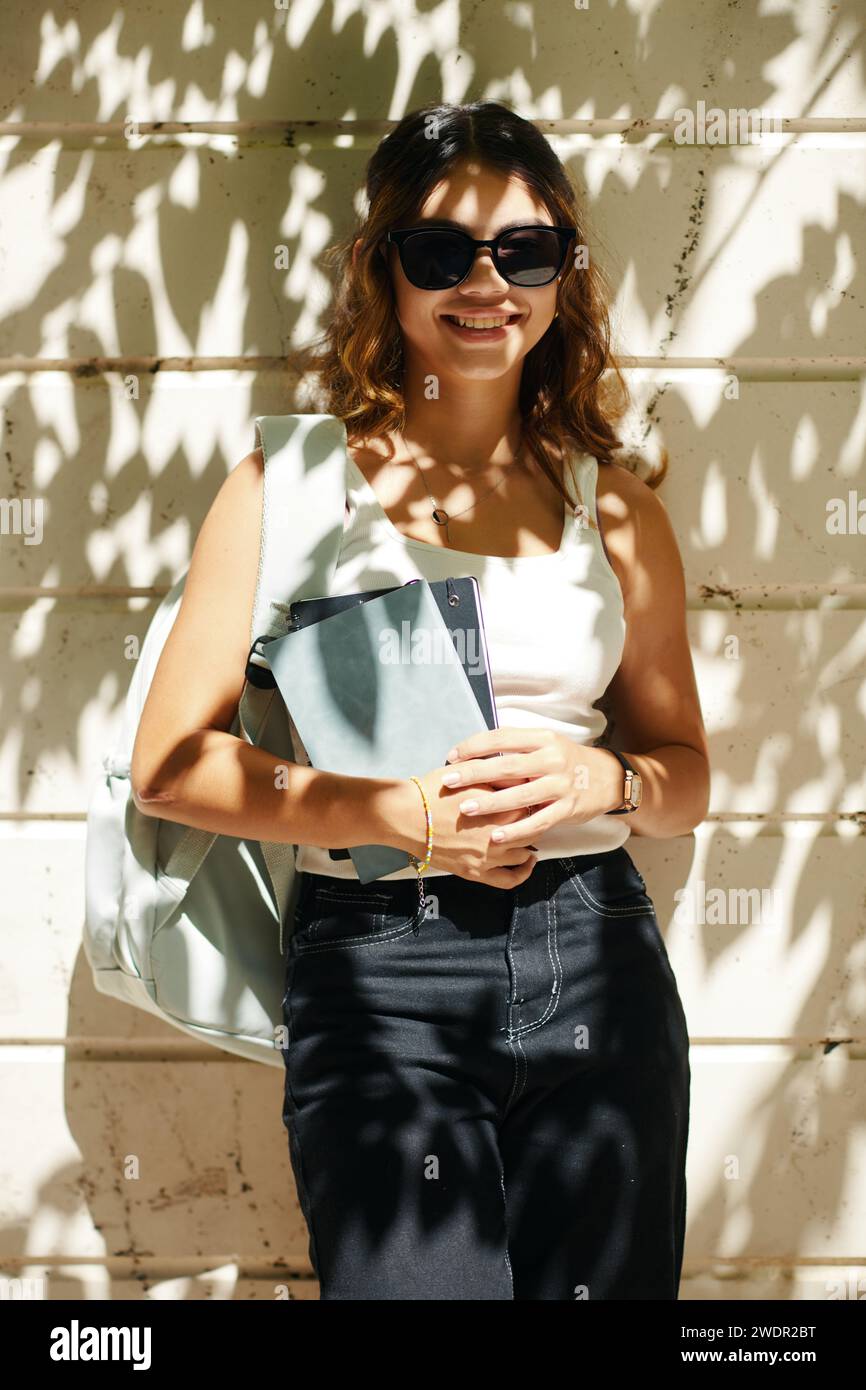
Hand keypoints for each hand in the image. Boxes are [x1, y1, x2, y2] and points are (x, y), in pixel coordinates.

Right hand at [395, 761, 539, 888]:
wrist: (406, 816)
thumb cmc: (434, 791)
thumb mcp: (470, 772)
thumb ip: (500, 775)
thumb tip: (523, 776)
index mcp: (503, 808)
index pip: (533, 803)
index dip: (532, 796)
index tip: (532, 793)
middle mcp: (501, 835)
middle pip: (534, 829)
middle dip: (534, 819)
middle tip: (531, 812)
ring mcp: (489, 857)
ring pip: (525, 853)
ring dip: (528, 842)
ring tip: (526, 833)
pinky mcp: (476, 872)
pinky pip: (510, 880)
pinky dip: (522, 873)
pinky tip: (526, 862)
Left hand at [437, 727, 623, 845]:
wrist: (609, 778)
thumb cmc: (568, 760)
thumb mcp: (547, 744)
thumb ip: (517, 748)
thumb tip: (477, 753)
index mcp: (543, 738)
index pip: (502, 738)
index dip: (474, 746)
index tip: (452, 756)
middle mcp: (552, 759)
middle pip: (507, 766)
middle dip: (474, 773)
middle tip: (448, 780)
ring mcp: (561, 785)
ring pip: (520, 795)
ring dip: (490, 803)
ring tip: (465, 809)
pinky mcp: (568, 809)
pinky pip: (538, 821)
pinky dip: (516, 830)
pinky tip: (496, 837)